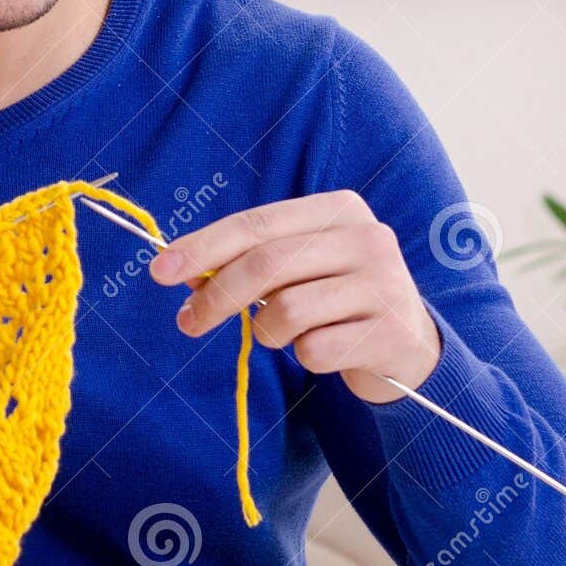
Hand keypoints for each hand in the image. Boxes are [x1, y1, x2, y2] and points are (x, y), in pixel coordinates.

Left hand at [147, 190, 440, 403]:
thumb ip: (247, 261)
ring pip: (287, 312)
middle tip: (188, 323)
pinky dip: (304, 357)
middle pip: (266, 264)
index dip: (202, 247)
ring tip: (284, 335)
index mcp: (338, 209)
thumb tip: (180, 272)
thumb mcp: (297, 267)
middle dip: (216, 297)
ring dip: (268, 333)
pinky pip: (315, 351)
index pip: (255, 224)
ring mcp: (384, 284)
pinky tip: (325, 349)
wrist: (406, 346)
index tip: (158, 271)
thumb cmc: (334, 299)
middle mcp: (367, 238)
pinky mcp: (390, 333)